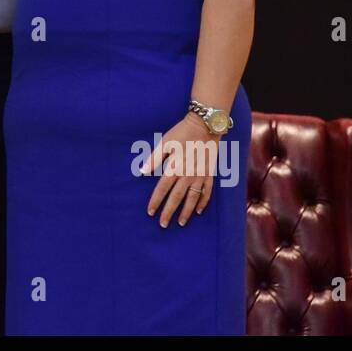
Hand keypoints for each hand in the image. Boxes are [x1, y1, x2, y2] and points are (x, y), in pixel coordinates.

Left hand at [140, 113, 219, 227]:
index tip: (150, 212)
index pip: (162, 189)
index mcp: (174, 168)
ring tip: (180, 222)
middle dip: (169, 212)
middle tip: (163, 224)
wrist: (205, 126)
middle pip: (176, 198)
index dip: (156, 201)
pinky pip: (207, 192)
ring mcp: (200, 176)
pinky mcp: (209, 174)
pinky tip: (199, 211)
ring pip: (192, 198)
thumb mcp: (164, 143)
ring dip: (186, 212)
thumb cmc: (181, 133)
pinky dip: (203, 202)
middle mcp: (187, 175)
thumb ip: (154, 158)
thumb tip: (141, 172)